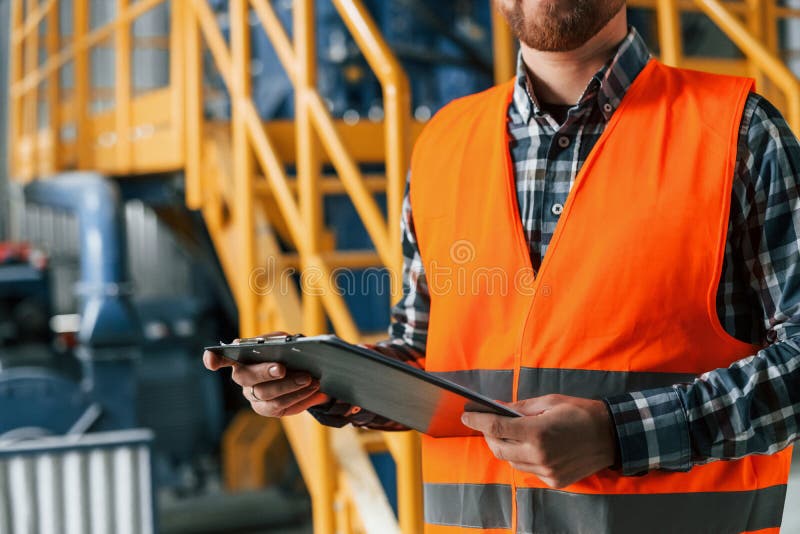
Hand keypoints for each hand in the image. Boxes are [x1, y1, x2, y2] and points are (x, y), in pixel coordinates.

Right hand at [203, 332, 329, 416]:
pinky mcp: (267, 409)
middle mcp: (242, 377)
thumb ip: (281, 340)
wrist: (305, 371)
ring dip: (290, 387)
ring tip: (310, 379)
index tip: (211, 360)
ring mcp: (253, 396)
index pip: (221, 357)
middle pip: (246, 378)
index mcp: (241, 356)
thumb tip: (285, 343)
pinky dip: (299, 397)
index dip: (214, 359)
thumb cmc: (288, 352)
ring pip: (266, 395)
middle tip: (282, 368)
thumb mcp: (286, 341)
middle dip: (264, 372)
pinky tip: (313, 390)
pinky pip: (281, 407)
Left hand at [461, 394, 616, 488]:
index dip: (477, 420)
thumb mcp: (548, 402)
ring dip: (505, 447)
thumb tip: (496, 408)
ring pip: (511, 461)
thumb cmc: (580, 413)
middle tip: (488, 423)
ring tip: (510, 434)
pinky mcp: (554, 481)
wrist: (611, 436)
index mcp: (537, 432)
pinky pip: (527, 470)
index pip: (496, 428)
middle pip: (498, 448)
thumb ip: (519, 408)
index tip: (466, 415)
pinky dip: (522, 458)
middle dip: (489, 435)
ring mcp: (546, 471)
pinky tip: (529, 446)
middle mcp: (539, 455)